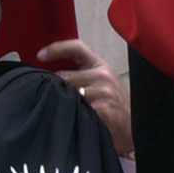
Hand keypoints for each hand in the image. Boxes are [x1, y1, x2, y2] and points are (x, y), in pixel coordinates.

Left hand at [38, 38, 133, 155]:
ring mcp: (103, 92)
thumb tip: (50, 73)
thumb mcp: (101, 81)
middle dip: (54, 86)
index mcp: (100, 65)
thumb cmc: (113, 103)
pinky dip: (68, 114)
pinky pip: (75, 110)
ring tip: (61, 109)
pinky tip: (71, 119)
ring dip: (60, 102)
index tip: (40, 55)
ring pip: (67, 94)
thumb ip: (81, 74)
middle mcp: (102, 75)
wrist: (133, 125)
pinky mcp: (101, 110)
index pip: (76, 47)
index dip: (56, 48)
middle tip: (48, 94)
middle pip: (64, 75)